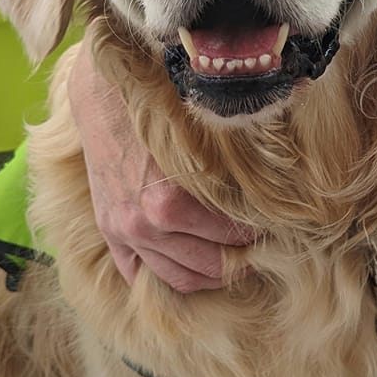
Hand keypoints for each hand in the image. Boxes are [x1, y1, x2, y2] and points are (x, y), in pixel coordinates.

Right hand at [68, 39, 253, 292]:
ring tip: (233, 258)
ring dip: (212, 274)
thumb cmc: (161, 112)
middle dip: (240, 259)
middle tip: (259, 247)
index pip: (231, 238)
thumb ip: (228, 176)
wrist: (105, 98)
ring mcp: (123, 232)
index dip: (257, 234)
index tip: (271, 227)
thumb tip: (270, 199)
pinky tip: (194, 264)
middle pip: (209, 266)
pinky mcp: (109, 232)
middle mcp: (143, 225)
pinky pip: (141, 274)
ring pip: (179, 278)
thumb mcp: (201, 141)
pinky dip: (170, 275)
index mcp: (169, 204)